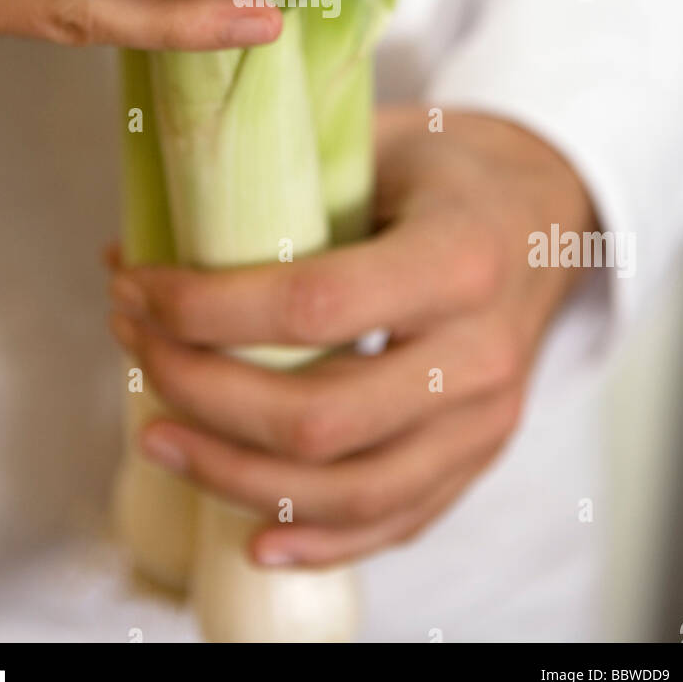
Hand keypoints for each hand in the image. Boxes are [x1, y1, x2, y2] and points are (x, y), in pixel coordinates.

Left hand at [108, 107, 596, 565]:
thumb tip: (137, 242)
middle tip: (135, 347)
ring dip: (232, 476)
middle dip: (200, 393)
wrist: (547, 209)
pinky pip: (394, 522)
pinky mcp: (479, 456)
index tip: (138, 288)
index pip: (313, 305)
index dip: (206, 310)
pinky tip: (251, 538)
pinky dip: (317, 539)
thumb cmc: (446, 168)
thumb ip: (279, 186)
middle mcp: (481, 352)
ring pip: (348, 490)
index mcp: (459, 256)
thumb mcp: (377, 141)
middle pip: (319, 418)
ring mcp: (486, 419)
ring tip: (155, 436)